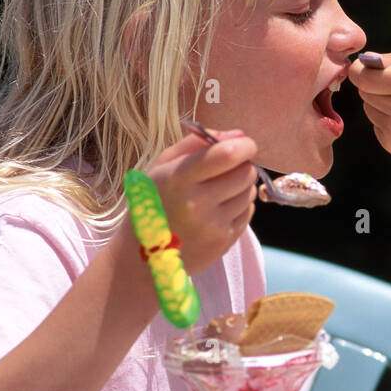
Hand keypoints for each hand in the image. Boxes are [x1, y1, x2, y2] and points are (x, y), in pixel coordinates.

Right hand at [145, 129, 257, 274]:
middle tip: (227, 169)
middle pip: (245, 172)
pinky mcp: (224, 242)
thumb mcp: (162, 166)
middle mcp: (196, 204)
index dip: (244, 145)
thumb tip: (237, 134)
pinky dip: (240, 206)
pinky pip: (249, 212)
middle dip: (242, 166)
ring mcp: (212, 226)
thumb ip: (196, 143)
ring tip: (218, 191)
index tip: (244, 145)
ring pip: (249, 192)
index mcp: (178, 179)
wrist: (141, 255)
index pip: (227, 155)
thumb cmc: (152, 201)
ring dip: (241, 186)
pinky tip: (219, 209)